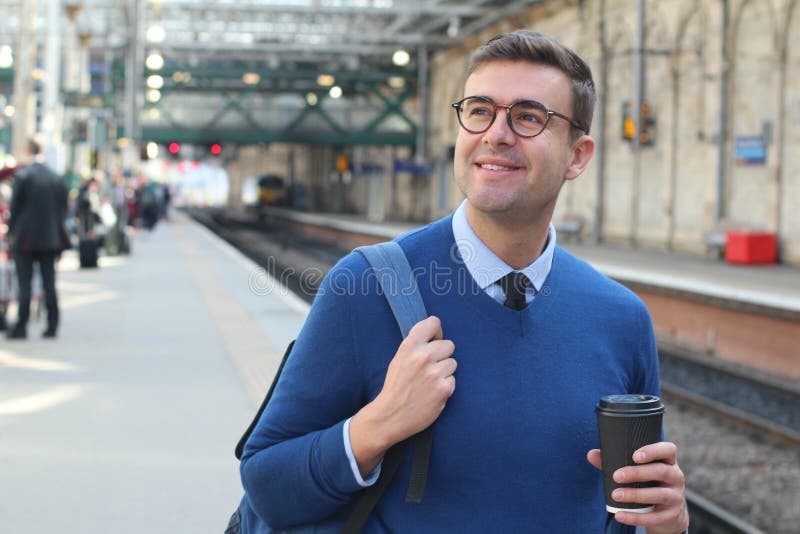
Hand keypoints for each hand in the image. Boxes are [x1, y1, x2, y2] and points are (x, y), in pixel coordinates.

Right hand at [350, 316, 455, 474]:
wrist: (389, 416)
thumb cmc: (395, 387)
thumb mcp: (399, 359)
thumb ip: (415, 346)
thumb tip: (436, 336)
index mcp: (409, 346)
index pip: (433, 323)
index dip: (436, 332)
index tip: (433, 341)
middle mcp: (422, 357)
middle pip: (449, 344)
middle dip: (442, 355)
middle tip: (429, 368)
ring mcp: (434, 373)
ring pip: (453, 363)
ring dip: (444, 372)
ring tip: (429, 382)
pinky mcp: (443, 389)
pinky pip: (453, 380)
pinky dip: (445, 387)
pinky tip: (432, 393)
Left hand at [587, 443, 688, 533]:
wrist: (668, 514)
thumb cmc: (648, 484)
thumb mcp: (637, 471)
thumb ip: (615, 462)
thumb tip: (592, 454)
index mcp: (667, 461)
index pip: (668, 450)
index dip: (653, 451)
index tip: (635, 456)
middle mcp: (676, 477)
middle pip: (661, 471)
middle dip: (637, 473)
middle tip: (617, 476)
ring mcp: (676, 497)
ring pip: (659, 494)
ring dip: (635, 495)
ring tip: (616, 495)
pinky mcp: (672, 515)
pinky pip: (655, 517)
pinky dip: (636, 517)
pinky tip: (620, 515)